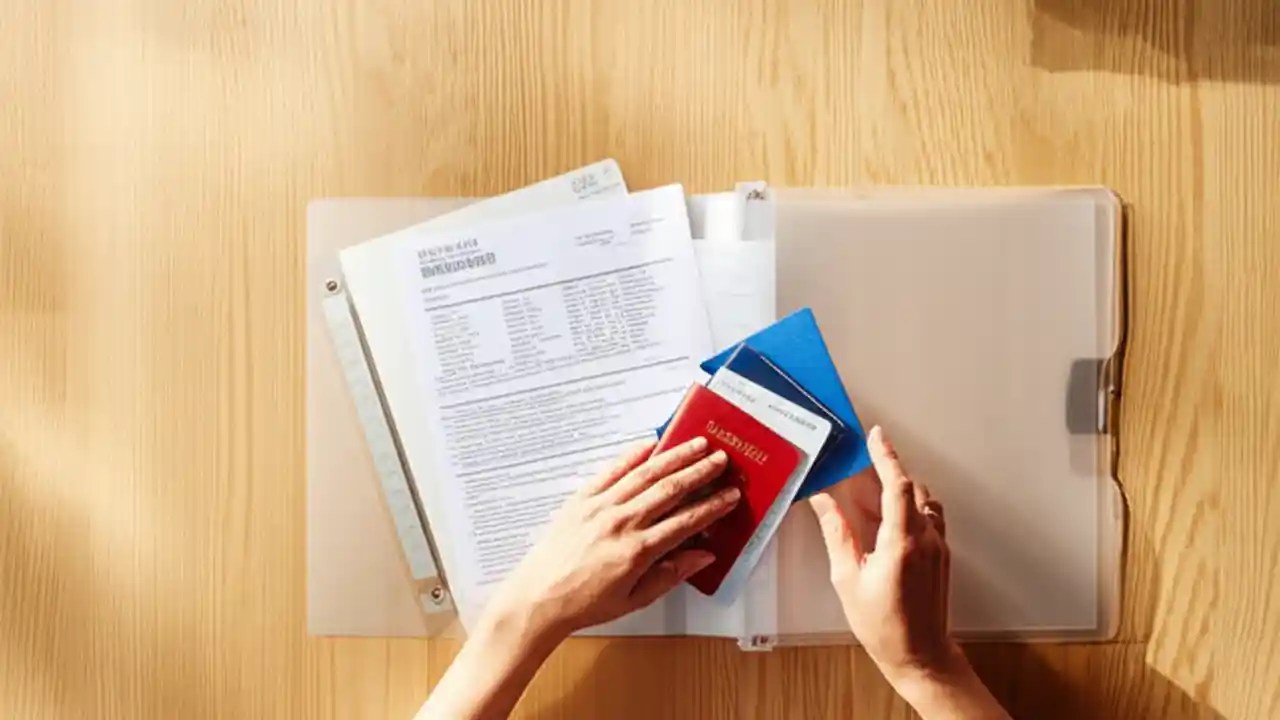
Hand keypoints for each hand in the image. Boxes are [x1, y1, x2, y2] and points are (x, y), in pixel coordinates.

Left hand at [485, 436, 739, 639]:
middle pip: (670, 490)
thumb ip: (671, 575)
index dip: (712, 507)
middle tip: (721, 460)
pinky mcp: (582, 498)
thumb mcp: (634, 599)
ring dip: (674, 456)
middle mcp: (621, 523)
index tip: (730, 495)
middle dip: (699, 472)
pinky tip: (651, 444)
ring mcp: (600, 507)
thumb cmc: (584, 603)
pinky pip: (612, 470)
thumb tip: (703, 556)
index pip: (686, 521)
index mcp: (638, 551)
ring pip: (645, 473)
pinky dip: (633, 455)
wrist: (538, 597)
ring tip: (696, 444)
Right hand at [810, 425, 954, 679]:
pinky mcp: (943, 555)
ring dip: (900, 490)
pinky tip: (890, 519)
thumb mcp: (847, 579)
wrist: (920, 655)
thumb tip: (823, 502)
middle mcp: (926, 540)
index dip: (886, 456)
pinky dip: (910, 507)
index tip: (875, 436)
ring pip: (923, 501)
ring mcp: (939, 547)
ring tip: (872, 495)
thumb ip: (836, 533)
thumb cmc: (883, 626)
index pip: (897, 485)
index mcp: (901, 543)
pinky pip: (929, 518)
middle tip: (862, 465)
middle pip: (911, 488)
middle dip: (888, 471)